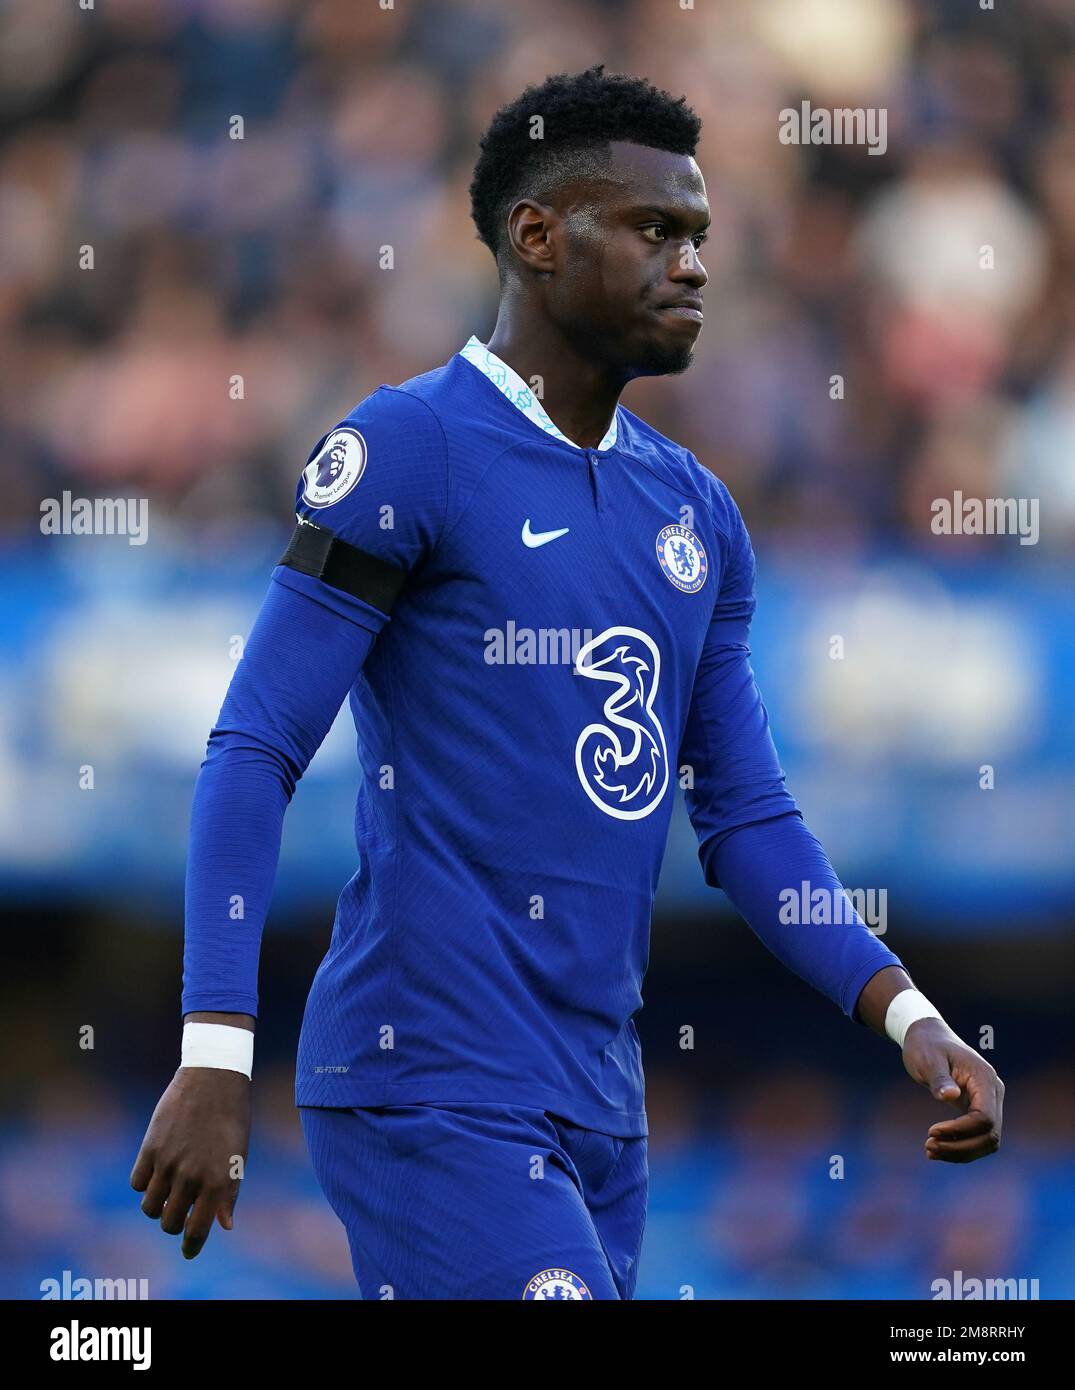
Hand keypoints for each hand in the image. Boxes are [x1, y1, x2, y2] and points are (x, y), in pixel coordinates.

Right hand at [130, 1067, 251, 1257]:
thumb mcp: (238, 1155)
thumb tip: (224, 1226)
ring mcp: (168, 1162)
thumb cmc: (232, 1117)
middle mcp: (191, 1176)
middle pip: (169, 1223)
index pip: (198, 1230)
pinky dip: (144, 1184)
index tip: (189, 1252)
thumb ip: (229, 1192)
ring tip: (168, 1192)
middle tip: (180, 1213)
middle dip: (174, 1224)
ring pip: (149, 1207)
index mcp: (218, 1181)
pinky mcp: (149, 1147)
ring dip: (157, 1206)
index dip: (192, 1246)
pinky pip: (136, 1183)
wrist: (213, 1077)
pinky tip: (156, 1173)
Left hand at [901, 1018, 1004, 1162]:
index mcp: (984, 1078)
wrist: (928, 1037)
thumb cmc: (925, 1045)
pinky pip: (978, 1136)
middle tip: (928, 1147)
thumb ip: (939, 1078)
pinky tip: (938, 1148)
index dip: (960, 1131)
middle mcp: (993, 1092)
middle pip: (990, 1135)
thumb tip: (950, 1096)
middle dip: (961, 1147)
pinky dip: (961, 1146)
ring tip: (929, 1150)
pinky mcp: (980, 1109)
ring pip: (988, 1140)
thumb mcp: (927, 1059)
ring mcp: (990, 1102)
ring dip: (961, 1151)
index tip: (931, 1131)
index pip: (984, 1118)